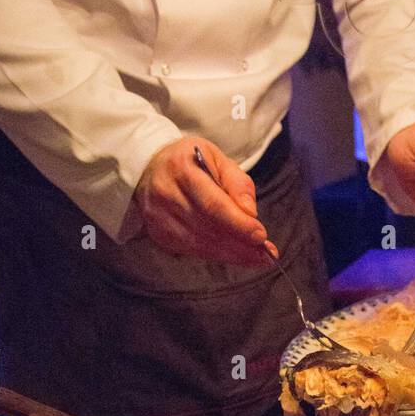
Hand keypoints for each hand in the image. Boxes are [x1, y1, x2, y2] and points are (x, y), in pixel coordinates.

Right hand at [133, 136, 277, 264]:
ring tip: (257, 258)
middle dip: (241, 244)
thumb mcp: (217, 158)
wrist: (149, 169)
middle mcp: (166, 195)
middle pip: (209, 229)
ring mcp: (159, 218)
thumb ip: (237, 182)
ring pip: (202, 245)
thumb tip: (251, 213)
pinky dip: (218, 255)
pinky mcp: (160, 235)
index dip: (238, 224)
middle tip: (265, 254)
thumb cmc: (190, 162)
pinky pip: (194, 251)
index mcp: (182, 169)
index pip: (213, 204)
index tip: (261, 235)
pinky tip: (236, 255)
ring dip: (233, 255)